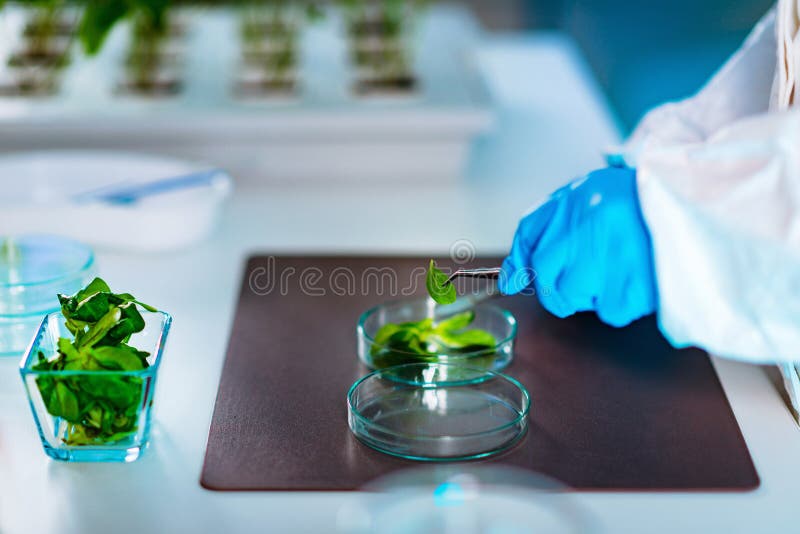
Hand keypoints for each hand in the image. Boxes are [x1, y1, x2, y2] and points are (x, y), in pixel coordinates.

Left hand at [499, 167, 656, 326]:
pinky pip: (612, 312)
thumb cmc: (622, 198)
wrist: (680, 196)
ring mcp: (617, 264)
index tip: (537, 276)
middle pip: (553, 289)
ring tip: (616, 264)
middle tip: (587, 268)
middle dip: (562, 289)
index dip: (533, 271)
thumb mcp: (572, 199)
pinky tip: (634, 276)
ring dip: (593, 293)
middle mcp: (593, 234)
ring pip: (581, 302)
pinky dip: (620, 302)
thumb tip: (509, 280)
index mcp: (575, 207)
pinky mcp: (642, 287)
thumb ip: (533, 235)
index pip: (533, 255)